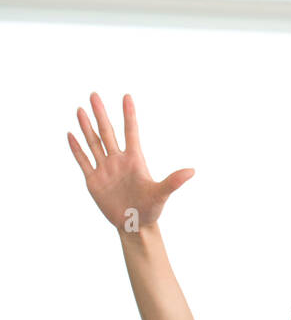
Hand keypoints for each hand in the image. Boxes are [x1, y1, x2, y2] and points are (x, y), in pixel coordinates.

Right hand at [68, 92, 194, 231]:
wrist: (134, 225)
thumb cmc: (150, 209)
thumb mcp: (161, 194)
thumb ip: (173, 181)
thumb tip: (192, 171)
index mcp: (135, 159)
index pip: (131, 131)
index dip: (128, 114)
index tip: (127, 96)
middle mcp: (118, 160)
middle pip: (107, 132)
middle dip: (101, 114)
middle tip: (94, 95)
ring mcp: (105, 169)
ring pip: (93, 143)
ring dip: (86, 127)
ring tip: (80, 109)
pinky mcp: (94, 181)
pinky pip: (83, 161)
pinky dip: (76, 148)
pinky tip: (71, 134)